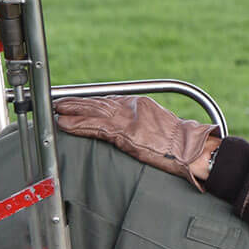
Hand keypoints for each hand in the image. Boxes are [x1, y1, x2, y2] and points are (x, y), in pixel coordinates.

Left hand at [53, 94, 221, 183]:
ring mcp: (127, 119)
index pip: (109, 101)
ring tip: (57, 112)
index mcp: (140, 103)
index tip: (78, 103)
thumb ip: (140, 123)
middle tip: (59, 103)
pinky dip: (78, 125)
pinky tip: (66, 124)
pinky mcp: (124, 132)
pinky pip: (95, 127)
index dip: (91, 103)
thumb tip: (127, 130)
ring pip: (93, 112)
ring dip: (72, 112)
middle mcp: (131, 106)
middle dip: (77, 103)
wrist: (191, 148)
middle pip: (98, 102)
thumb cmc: (179, 143)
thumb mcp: (158, 126)